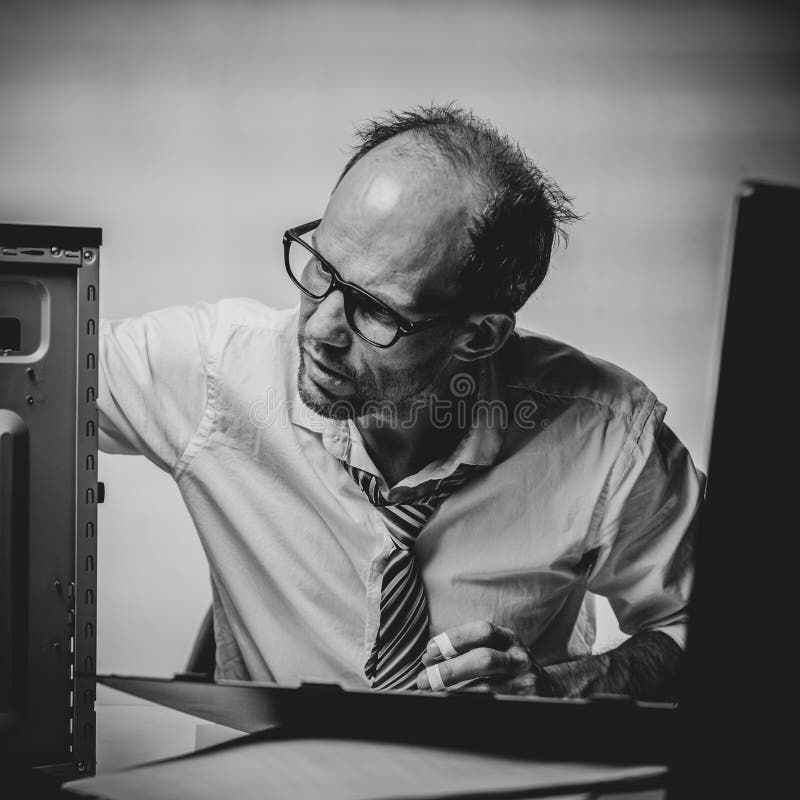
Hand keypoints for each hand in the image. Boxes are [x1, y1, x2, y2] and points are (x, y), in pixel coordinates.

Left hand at [416, 620, 555, 695]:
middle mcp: (520, 660)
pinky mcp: (527, 706)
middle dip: (450, 670)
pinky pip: (493, 708)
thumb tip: (428, 659)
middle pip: (484, 660)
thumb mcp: (494, 650)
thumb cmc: (509, 668)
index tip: (430, 650)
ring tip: (431, 696)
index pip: (483, 631)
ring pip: (487, 691)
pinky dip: (469, 708)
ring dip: (454, 694)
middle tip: (424, 680)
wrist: (549, 692)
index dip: (455, 638)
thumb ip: (463, 651)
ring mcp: (526, 685)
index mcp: (509, 640)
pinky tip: (451, 708)